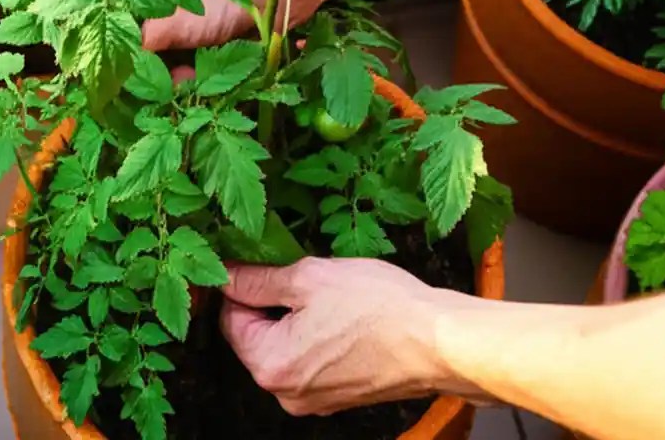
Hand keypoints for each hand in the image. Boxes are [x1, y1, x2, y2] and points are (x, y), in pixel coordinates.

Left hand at [219, 257, 489, 415]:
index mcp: (270, 365)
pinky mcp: (339, 397)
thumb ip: (259, 279)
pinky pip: (312, 361)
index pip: (231, 318)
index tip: (261, 263)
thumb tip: (226, 275)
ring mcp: (314, 400)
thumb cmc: (381, 308)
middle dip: (274, 304)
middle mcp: (286, 393)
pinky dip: (320, 337)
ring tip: (331, 296)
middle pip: (256, 337)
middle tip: (303, 275)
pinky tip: (345, 316)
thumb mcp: (309, 277)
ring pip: (286, 347)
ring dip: (298, 319)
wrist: (439, 341)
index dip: (243, 286)